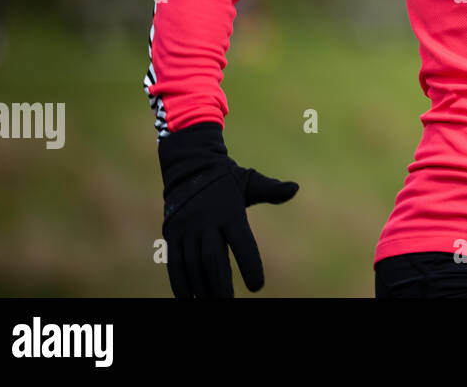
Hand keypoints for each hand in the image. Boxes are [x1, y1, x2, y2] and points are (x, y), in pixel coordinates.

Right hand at [157, 122, 298, 297]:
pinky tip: (188, 298)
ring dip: (201, 286)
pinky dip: (180, 282)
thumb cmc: (227, 179)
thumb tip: (295, 188)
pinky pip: (174, 262)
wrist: (190, 166)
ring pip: (192, 263)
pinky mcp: (171, 233)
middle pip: (213, 258)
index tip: (257, 286)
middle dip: (221, 283)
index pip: (241, 242)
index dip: (249, 264)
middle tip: (228, 302)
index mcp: (229, 210)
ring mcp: (186, 228)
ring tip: (211, 302)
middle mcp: (206, 220)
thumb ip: (271, 190)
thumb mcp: (250, 181)